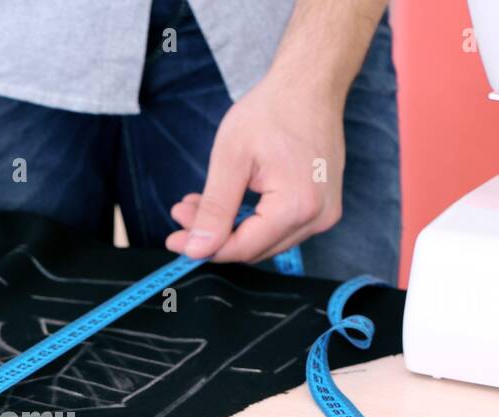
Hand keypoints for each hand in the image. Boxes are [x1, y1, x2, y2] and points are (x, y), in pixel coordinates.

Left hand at [166, 77, 345, 263]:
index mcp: (298, 206)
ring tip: (198, 205)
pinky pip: (280, 228)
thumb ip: (214, 210)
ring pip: (265, 241)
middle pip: (254, 248)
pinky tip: (226, 203)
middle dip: (214, 236)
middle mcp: (318, 217)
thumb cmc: (273, 110)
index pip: (243, 248)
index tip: (174, 240)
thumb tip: (196, 249)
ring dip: (229, 229)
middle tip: (182, 213)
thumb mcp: (231, 159)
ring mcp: (324, 214)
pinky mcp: (322, 207)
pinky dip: (250, 221)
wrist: (310, 85)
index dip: (205, 248)